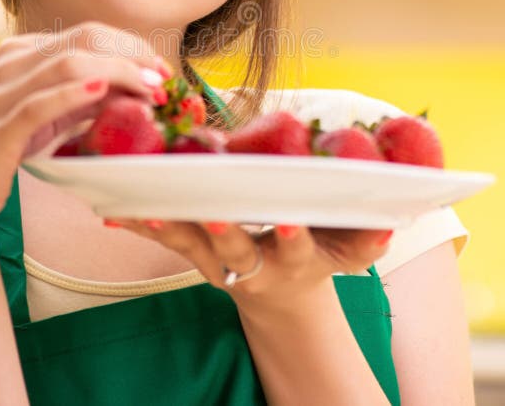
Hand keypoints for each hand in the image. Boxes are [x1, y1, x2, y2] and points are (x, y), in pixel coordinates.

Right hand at [0, 22, 169, 228]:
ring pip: (67, 64)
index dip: (131, 47)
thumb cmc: (1, 148)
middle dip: (131, 55)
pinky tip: (101, 93)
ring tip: (149, 91)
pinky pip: (38, 104)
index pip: (89, 34)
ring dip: (117, 74)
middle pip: (85, 40)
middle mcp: (11, 63)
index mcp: (23, 52)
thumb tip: (134, 88)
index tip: (161, 70)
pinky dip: (72, 94)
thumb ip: (84, 97)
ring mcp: (1, 93)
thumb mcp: (48, 115)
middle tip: (163, 80)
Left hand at [107, 219, 393, 316]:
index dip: (294, 237)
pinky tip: (112, 209)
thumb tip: (392, 221)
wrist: (281, 296)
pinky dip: (140, 223)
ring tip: (144, 208)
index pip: (296, 247)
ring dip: (168, 225)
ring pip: (192, 243)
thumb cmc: (316, 258)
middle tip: (211, 214)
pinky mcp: (195, 254)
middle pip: (236, 249)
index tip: (289, 221)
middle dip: (226, 232)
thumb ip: (366, 240)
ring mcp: (219, 262)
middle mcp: (253, 265)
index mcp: (294, 259)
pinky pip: (166, 238)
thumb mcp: (347, 254)